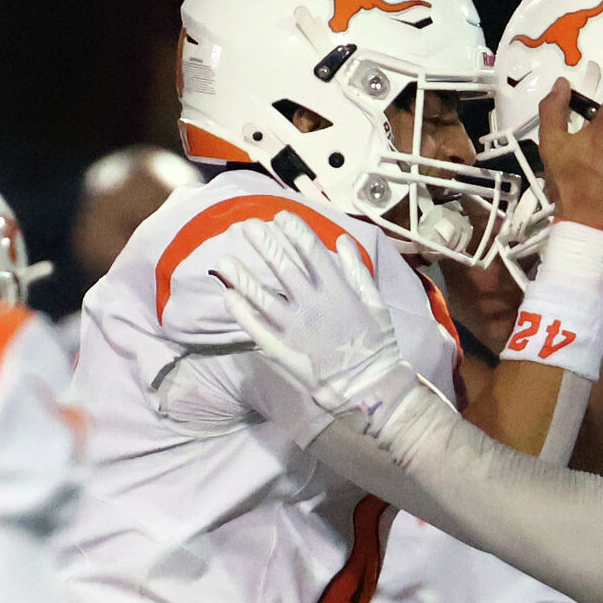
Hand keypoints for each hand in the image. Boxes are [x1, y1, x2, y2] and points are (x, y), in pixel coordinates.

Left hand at [212, 217, 420, 434]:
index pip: (310, 252)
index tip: (280, 216)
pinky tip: (229, 296)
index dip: (294, 231)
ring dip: (242, 276)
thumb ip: (356, 270)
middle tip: (248, 226)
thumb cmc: (376, 344)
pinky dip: (242, 312)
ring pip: (262, 296)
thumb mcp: (375, 302)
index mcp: (336, 291)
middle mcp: (312, 306)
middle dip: (264, 244)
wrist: (369, 386)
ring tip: (225, 259)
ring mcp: (294, 328)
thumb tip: (341, 240)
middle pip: (282, 267)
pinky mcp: (282, 349)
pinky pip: (256, 328)